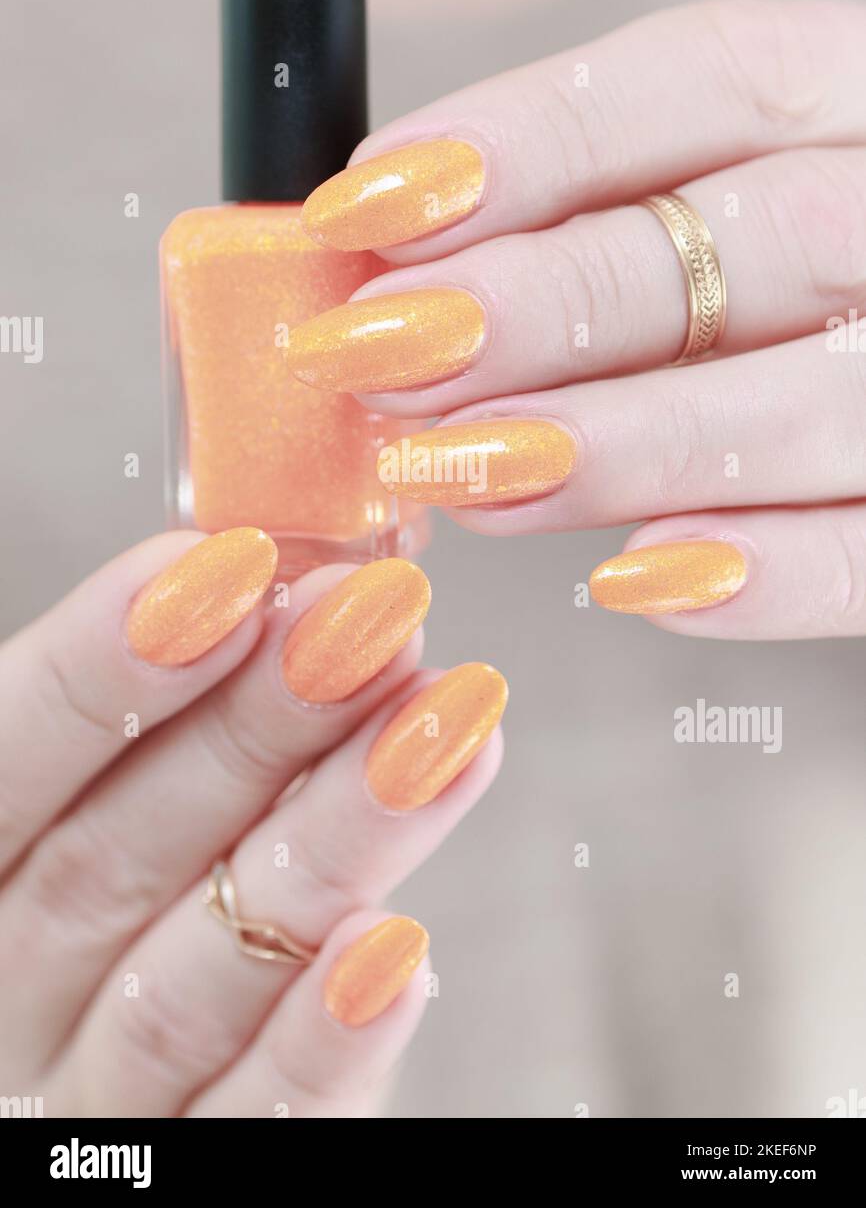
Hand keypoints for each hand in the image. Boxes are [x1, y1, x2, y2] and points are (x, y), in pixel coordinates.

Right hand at [0, 531, 504, 1116]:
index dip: (102, 668)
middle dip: (250, 730)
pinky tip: (399, 952)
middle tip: (373, 624)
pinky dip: (315, 1048)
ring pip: (188, 985)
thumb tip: (297, 593)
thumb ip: (158, 724)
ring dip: (324, 848)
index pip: (4, 765)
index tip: (232, 567)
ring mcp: (79, 1105)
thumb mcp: (102, 797)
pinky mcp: (177, 1181)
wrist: (99, 1090)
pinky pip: (242, 1133)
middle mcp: (0, 995)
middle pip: (108, 862)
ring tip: (440, 733)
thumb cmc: (97, 904)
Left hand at [290, 0, 865, 640]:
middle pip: (766, 235)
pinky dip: (766, 575)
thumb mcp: (729, 205)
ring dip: (627, 442)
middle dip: (555, 298)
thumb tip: (401, 283)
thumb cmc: (799, 287)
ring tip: (468, 472)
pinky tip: (632, 580)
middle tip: (390, 351)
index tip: (372, 202)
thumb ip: (610, 219)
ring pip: (818, 397)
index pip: (719, 76)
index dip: (535, 136)